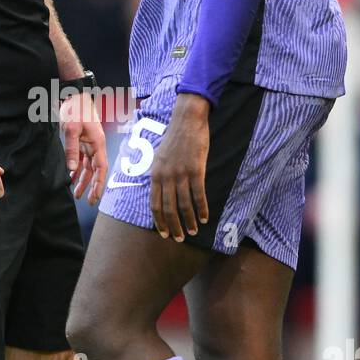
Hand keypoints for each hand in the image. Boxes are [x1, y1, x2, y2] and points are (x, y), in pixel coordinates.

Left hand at [59, 89, 107, 204]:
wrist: (74, 94)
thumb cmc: (76, 108)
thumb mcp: (71, 129)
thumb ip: (72, 149)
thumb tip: (72, 168)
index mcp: (97, 143)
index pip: (101, 168)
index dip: (99, 184)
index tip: (95, 197)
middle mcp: (95, 145)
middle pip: (95, 170)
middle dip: (90, 186)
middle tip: (85, 200)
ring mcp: (89, 143)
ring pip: (87, 166)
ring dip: (82, 179)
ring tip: (75, 192)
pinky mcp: (82, 140)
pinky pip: (81, 158)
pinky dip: (77, 168)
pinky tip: (71, 176)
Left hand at [150, 93, 210, 241]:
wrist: (187, 120)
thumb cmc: (175, 139)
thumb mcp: (159, 157)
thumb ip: (159, 175)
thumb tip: (160, 192)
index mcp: (155, 174)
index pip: (154, 204)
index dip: (159, 221)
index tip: (165, 234)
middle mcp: (165, 176)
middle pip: (168, 208)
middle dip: (174, 226)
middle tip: (180, 238)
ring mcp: (180, 173)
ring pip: (184, 205)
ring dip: (189, 221)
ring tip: (194, 231)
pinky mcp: (196, 169)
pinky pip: (198, 194)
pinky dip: (202, 208)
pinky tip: (205, 217)